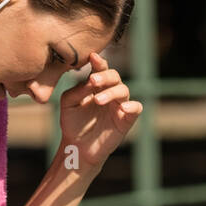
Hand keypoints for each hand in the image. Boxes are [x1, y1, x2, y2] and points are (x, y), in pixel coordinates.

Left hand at [59, 50, 142, 170]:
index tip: (93, 57)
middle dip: (105, 77)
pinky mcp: (126, 119)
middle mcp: (110, 92)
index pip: (100, 69)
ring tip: (98, 100)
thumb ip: (77, 90)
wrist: (77, 147)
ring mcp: (119, 105)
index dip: (99, 62)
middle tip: (93, 81)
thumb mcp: (68, 104)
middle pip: (114, 76)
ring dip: (112, 92)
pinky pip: (136, 108)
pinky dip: (132, 106)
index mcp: (96, 85)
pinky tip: (123, 107)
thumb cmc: (73, 123)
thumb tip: (90, 81)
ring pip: (123, 90)